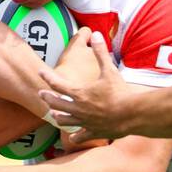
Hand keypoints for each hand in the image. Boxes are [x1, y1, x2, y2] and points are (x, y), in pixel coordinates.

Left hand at [39, 31, 139, 145]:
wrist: (131, 114)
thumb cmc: (120, 92)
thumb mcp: (109, 70)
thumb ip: (100, 52)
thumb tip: (96, 34)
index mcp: (79, 93)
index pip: (57, 84)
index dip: (47, 77)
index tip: (40, 72)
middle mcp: (78, 109)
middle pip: (56, 103)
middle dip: (48, 98)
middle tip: (41, 94)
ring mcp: (84, 122)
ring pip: (65, 121)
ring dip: (58, 116)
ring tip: (53, 114)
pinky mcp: (93, 131)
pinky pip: (80, 136)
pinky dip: (75, 137)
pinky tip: (73, 137)